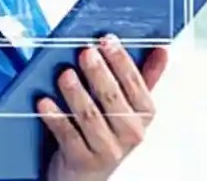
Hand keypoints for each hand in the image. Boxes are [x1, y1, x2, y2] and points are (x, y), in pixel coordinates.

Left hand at [36, 35, 169, 180]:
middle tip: (86, 52)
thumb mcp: (129, 107)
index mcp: (144, 115)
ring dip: (76, 93)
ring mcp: (107, 149)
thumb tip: (162, 49)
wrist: (86, 176)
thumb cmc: (107, 132)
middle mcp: (130, 133)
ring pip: (90, 116)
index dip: (121, 61)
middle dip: (98, 73)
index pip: (136, 84)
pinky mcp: (82, 160)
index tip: (107, 40)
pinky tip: (44, 102)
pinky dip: (55, 117)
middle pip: (112, 98)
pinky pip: (67, 135)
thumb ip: (144, 78)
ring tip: (65, 74)